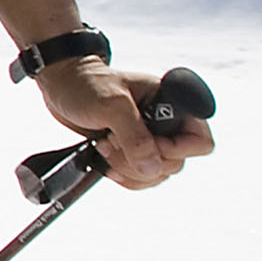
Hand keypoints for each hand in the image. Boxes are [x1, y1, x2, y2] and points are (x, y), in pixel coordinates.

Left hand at [41, 59, 212, 188]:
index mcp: (173, 102)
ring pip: (156, 174)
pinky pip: (140, 177)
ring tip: (105, 144)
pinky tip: (104, 158)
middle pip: (174, 164)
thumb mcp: (112, 105)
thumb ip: (134, 136)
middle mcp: (166, 123)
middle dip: (139, 160)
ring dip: (127, 168)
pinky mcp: (133, 150)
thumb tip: (152, 168)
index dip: (175, 150)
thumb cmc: (87, 83)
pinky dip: (122, 175)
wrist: (62, 84)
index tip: (146, 142)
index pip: (199, 141)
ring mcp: (150, 138)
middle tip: (113, 141)